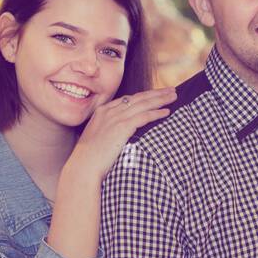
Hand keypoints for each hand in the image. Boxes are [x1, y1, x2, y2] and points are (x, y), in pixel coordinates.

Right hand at [61, 87, 175, 182]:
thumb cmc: (90, 159)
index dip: (144, 95)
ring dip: (161, 99)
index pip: (128, 99)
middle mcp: (109, 111)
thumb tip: (122, 134)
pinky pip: (144, 116)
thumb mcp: (99, 139)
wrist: (83, 167)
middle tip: (171, 90)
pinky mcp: (122, 127)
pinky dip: (156, 113)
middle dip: (156, 93)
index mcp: (103, 111)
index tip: (157, 94)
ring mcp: (115, 118)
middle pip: (138, 98)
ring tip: (174, 96)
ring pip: (143, 104)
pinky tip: (167, 112)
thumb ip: (110, 131)